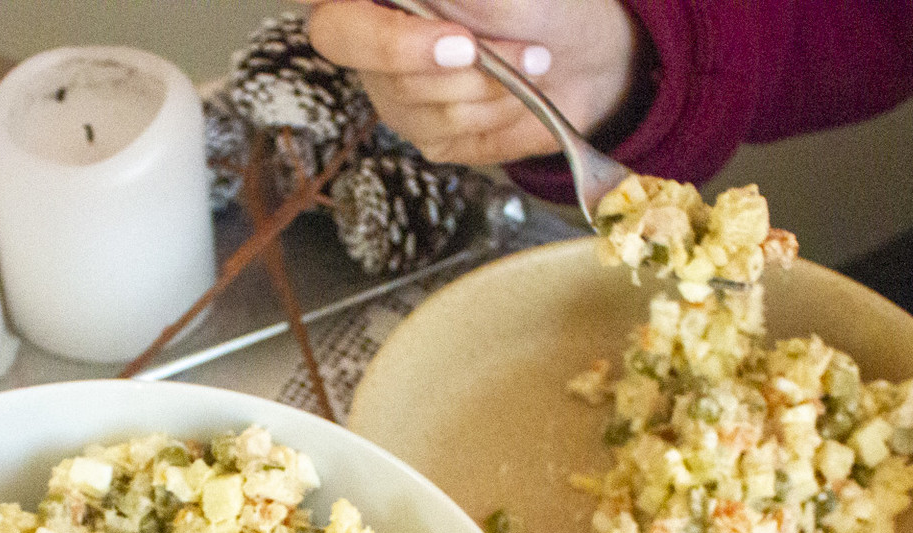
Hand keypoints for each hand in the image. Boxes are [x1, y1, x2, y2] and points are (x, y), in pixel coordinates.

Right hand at [298, 0, 638, 165]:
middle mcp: (371, 43)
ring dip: (495, 91)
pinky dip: (500, 119)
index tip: (458, 44)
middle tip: (518, 50)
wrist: (584, 50)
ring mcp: (394, 93)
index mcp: (375, 0)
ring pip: (423, 109)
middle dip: (464, 69)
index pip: (328, 21)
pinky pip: (450, 139)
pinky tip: (520, 96)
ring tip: (532, 63)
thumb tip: (422, 5)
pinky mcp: (426, 136)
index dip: (377, 36)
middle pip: (383, 70)